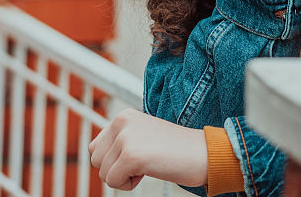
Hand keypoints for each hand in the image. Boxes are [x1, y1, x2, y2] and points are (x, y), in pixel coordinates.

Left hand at [88, 108, 206, 189]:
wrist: (204, 154)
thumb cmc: (177, 150)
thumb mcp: (143, 136)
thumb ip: (120, 140)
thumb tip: (96, 155)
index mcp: (124, 116)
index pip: (96, 148)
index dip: (114, 161)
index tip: (140, 156)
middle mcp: (122, 121)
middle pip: (96, 160)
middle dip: (116, 169)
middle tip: (144, 162)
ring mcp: (126, 137)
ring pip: (103, 173)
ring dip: (124, 177)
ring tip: (149, 164)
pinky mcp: (131, 155)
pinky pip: (113, 182)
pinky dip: (130, 185)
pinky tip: (150, 170)